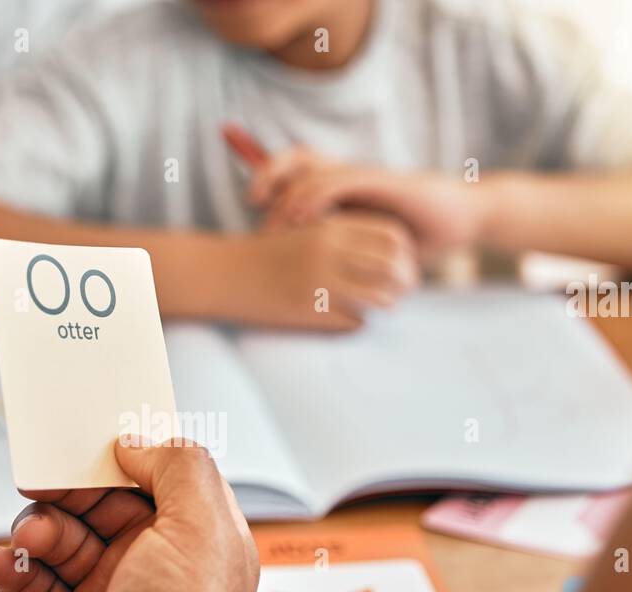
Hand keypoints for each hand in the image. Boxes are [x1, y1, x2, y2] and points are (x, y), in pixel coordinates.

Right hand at [0, 439, 258, 591]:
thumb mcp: (201, 528)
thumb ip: (178, 467)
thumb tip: (139, 444)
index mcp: (201, 543)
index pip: (163, 480)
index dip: (127, 456)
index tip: (89, 438)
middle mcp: (159, 570)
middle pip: (105, 505)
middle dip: (70, 491)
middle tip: (39, 480)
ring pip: (63, 540)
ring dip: (38, 531)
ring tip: (29, 541)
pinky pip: (34, 585)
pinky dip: (15, 571)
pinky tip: (6, 567)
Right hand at [236, 213, 420, 328]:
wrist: (225, 274)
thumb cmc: (267, 253)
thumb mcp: (304, 231)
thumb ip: (340, 233)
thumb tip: (382, 247)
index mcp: (330, 229)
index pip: (391, 234)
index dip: (406, 250)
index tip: (404, 260)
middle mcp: (330, 254)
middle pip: (393, 266)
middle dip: (406, 280)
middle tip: (405, 288)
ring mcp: (320, 284)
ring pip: (380, 297)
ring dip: (388, 303)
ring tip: (383, 305)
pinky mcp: (310, 312)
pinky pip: (354, 321)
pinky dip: (360, 322)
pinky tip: (353, 318)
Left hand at [258, 158, 488, 255]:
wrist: (461, 221)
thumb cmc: (419, 234)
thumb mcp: (371, 242)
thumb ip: (344, 244)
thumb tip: (311, 267)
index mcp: (345, 186)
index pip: (300, 168)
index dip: (271, 173)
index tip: (251, 199)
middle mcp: (350, 175)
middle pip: (298, 158)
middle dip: (269, 172)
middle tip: (251, 200)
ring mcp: (365, 176)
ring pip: (312, 170)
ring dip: (287, 193)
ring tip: (272, 220)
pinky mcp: (381, 183)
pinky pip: (339, 182)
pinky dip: (315, 196)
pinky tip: (300, 217)